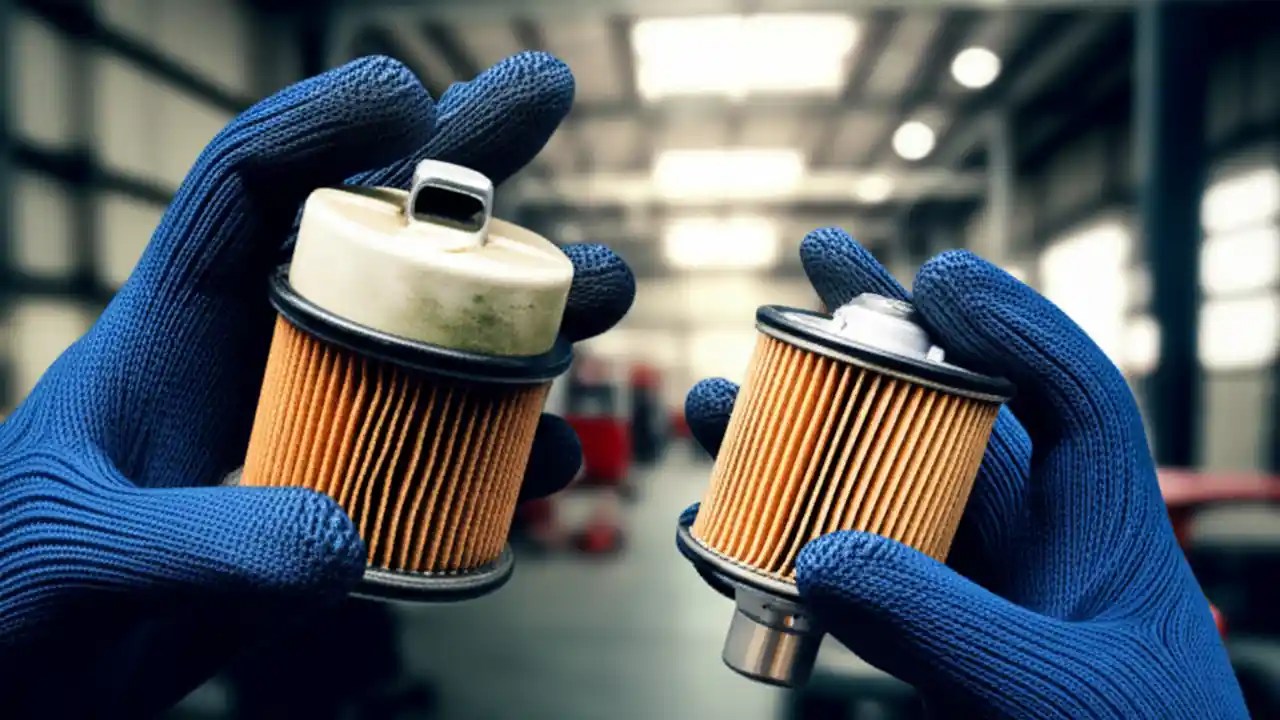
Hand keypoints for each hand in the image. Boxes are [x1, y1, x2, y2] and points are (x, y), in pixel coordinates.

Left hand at [0, 54, 633, 716]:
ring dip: (519, 311)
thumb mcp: (85, 551)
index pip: (247, 185)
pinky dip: (502, 449)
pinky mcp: (337, 496)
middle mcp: (256, 352)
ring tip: (602, 292)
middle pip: (371, 233)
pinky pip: (439, 456)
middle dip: (462, 165)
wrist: (28, 675)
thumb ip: (205, 543)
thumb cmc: (12, 589)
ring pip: (429, 341)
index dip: (325, 123)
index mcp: (171, 323)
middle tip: (543, 97)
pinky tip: (553, 451)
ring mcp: (307, 421)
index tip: (417, 96)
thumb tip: (345, 543)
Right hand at [681, 228, 1245, 717]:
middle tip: (817, 265)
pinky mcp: (924, 639)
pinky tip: (719, 536)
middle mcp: (1034, 543)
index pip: (1072, 395)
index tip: (931, 280)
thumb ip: (943, 624)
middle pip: (950, 415)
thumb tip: (818, 557)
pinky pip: (842, 577)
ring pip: (877, 489)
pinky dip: (777, 551)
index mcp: (1105, 530)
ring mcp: (973, 589)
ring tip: (717, 400)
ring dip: (796, 442)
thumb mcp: (1052, 691)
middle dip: (875, 342)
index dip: (1009, 323)